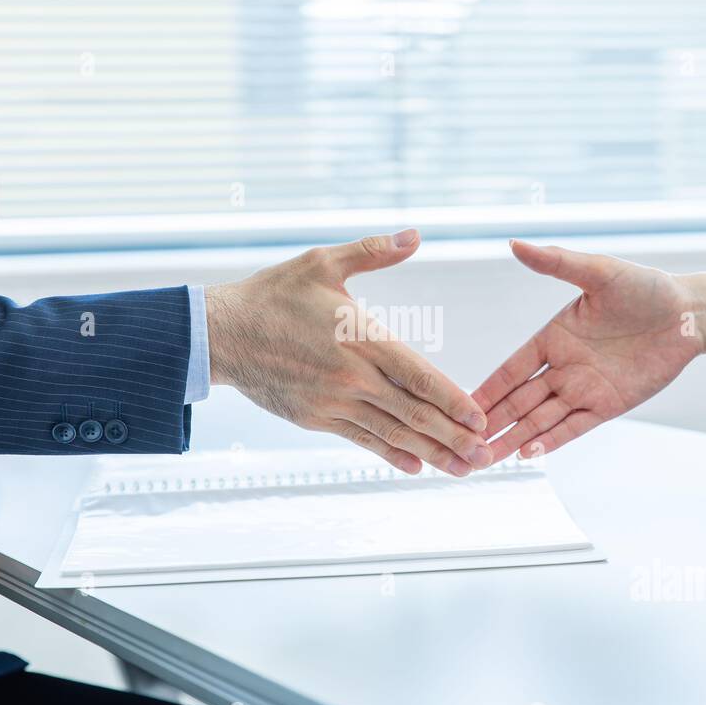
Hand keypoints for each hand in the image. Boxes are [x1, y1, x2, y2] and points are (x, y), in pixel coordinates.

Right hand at [205, 229, 491, 475]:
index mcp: (362, 338)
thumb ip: (373, 251)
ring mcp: (334, 402)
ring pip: (392, 433)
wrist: (220, 334)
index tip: (481, 417)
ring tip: (461, 469)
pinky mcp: (316, 418)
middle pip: (414, 413)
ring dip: (431, 453)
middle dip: (454, 437)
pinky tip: (415, 465)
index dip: (454, 400)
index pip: (419, 376)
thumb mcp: (322, 263)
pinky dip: (391, 454)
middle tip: (485, 456)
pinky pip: (362, 439)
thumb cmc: (273, 294)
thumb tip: (415, 235)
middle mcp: (352, 377)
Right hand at [473, 241, 705, 461]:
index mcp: (553, 337)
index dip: (488, 388)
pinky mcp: (608, 405)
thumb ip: (556, 263)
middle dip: (492, 421)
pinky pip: (574, 427)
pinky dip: (551, 440)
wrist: (689, 315)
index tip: (462, 403)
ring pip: (541, 419)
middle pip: (520, 400)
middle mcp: (564, 367)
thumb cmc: (646, 288)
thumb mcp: (597, 272)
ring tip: (487, 457)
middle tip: (463, 440)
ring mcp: (584, 389)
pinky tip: (527, 453)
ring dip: (514, 438)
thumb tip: (515, 244)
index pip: (511, 369)